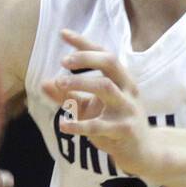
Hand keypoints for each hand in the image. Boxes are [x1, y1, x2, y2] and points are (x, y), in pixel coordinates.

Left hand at [40, 29, 156, 174]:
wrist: (142, 153)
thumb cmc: (114, 125)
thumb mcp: (90, 108)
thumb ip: (68, 96)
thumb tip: (44, 83)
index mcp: (122, 80)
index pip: (104, 54)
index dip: (83, 43)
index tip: (63, 33)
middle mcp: (128, 89)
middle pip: (110, 62)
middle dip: (86, 58)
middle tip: (63, 62)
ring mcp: (128, 109)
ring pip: (106, 87)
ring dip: (80, 83)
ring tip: (59, 83)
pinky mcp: (125, 130)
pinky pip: (100, 125)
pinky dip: (79, 124)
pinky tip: (63, 124)